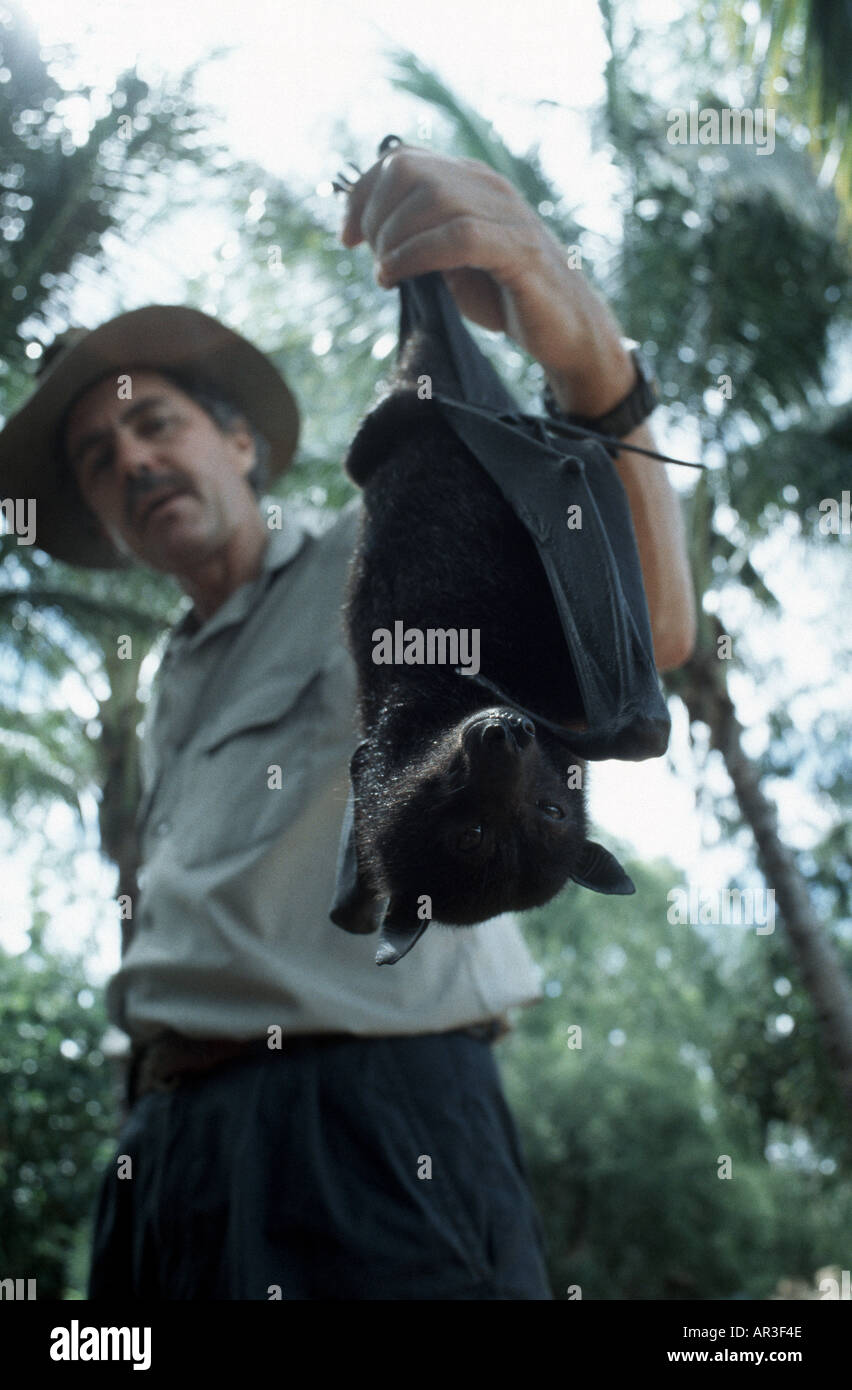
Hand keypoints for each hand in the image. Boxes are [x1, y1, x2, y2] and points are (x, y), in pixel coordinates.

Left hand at [338, 141, 633, 413]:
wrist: (566, 330)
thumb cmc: (506, 296)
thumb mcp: (451, 259)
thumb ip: (420, 236)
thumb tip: (371, 232)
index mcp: (470, 183)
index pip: (402, 158)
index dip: (363, 192)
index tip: (346, 236)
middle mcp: (488, 187)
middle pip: (410, 171)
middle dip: (375, 215)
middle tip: (372, 259)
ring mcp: (507, 215)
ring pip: (432, 198)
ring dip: (393, 239)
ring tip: (385, 274)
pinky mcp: (519, 251)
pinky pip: (459, 236)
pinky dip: (417, 254)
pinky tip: (398, 276)